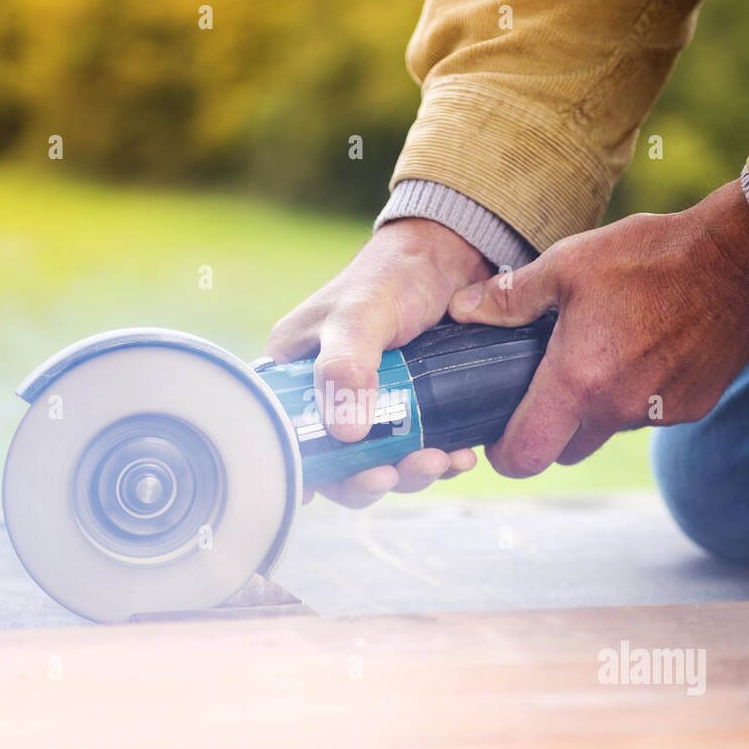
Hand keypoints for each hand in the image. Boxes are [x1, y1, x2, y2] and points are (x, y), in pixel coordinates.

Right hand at [265, 218, 492, 506]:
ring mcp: (374, 407)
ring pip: (383, 462)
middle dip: (367, 478)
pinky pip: (420, 451)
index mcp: (295, 373)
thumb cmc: (392, 275)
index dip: (305, 470)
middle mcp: (330, 396)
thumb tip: (346, 433)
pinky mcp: (415, 412)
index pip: (289, 437)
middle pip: (338, 462)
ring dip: (409, 472)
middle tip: (393, 475)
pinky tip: (459, 456)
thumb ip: (346, 366)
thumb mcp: (361, 315)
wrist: (452, 259)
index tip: (326, 489)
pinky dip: (440, 460)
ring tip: (438, 461)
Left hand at [447, 179, 748, 475]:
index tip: (499, 437)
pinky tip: (643, 353)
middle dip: (549, 430)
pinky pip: (648, 417)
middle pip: (565, 450)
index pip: (525, 455)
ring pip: (607, 432)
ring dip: (596, 410)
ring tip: (601, 356)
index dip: (505, 454)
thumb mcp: (567, 265)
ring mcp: (658, 413)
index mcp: (576, 381)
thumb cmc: (650, 257)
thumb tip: (462, 310)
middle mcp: (616, 409)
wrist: (736, 259)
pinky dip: (637, 397)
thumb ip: (510, 297)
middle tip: (547, 388)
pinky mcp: (691, 408)